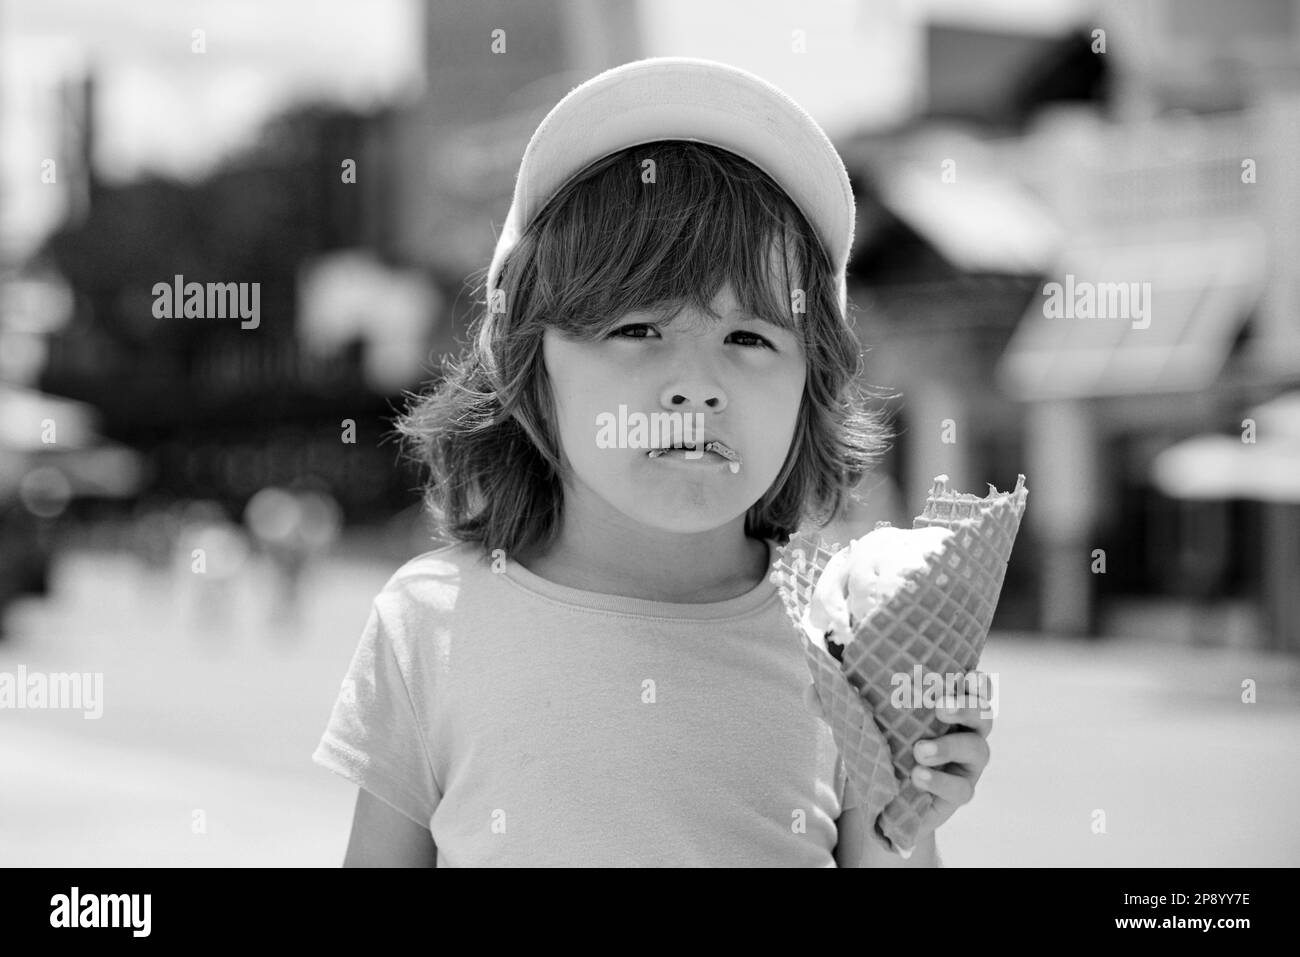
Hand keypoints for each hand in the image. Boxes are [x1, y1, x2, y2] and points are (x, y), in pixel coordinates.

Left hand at [803, 684, 992, 841]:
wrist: (886, 796)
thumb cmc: (881, 743)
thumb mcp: (858, 722)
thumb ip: (836, 705)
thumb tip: (811, 689)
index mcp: (948, 703)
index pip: (974, 685)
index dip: (975, 679)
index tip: (964, 672)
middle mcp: (967, 730)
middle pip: (984, 713)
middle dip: (966, 705)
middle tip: (939, 704)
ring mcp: (968, 764)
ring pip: (977, 750)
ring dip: (950, 746)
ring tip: (919, 750)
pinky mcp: (960, 792)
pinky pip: (962, 788)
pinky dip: (940, 781)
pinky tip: (918, 777)